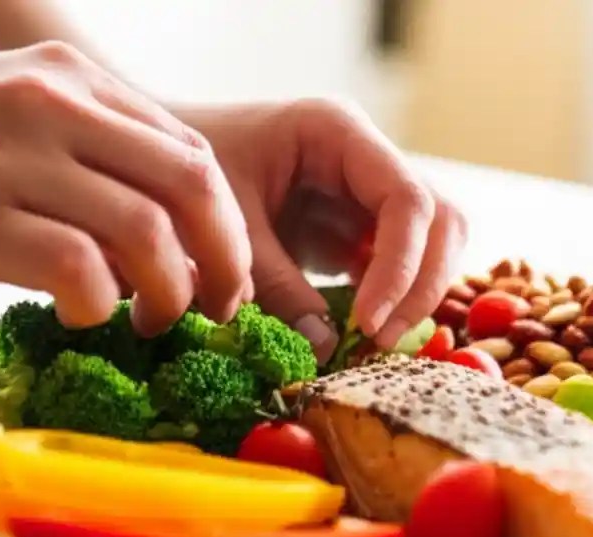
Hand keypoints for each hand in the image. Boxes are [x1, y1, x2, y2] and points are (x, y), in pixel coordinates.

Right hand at [0, 41, 251, 334]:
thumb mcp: (7, 111)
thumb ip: (83, 149)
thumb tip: (154, 229)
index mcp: (70, 80)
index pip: (191, 152)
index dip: (225, 225)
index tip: (222, 273)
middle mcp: (54, 106)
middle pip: (193, 187)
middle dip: (223, 262)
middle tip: (214, 310)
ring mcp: (14, 158)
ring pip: (149, 233)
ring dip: (169, 293)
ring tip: (148, 322)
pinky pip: (79, 270)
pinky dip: (98, 304)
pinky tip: (82, 315)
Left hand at [177, 99, 467, 358]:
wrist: (152, 164)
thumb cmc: (180, 176)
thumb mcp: (225, 229)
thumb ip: (275, 286)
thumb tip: (324, 349)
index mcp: (337, 132)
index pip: (407, 198)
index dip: (401, 265)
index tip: (368, 323)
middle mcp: (366, 158)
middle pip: (441, 220)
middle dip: (421, 285)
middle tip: (379, 341)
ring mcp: (367, 193)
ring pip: (435, 244)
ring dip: (415, 296)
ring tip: (372, 343)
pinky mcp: (356, 229)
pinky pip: (400, 265)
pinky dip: (392, 302)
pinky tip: (360, 335)